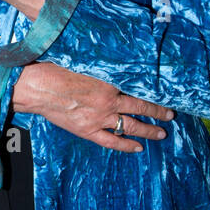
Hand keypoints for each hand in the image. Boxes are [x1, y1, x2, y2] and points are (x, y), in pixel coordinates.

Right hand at [12, 63, 173, 151]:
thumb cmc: (57, 70)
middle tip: (170, 116)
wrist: (39, 87)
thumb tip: (116, 66)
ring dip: (148, 130)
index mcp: (110, 83)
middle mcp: (109, 102)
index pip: (139, 90)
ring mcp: (100, 118)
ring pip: (131, 126)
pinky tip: (138, 148)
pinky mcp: (88, 130)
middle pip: (141, 108)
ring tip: (161, 134)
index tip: (164, 94)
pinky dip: (126, 145)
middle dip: (158, 112)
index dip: (153, 94)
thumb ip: (103, 67)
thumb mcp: (86, 62)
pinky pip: (111, 141)